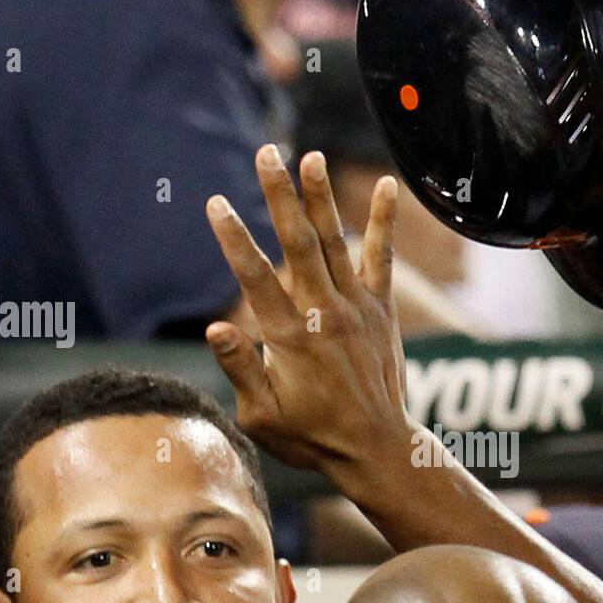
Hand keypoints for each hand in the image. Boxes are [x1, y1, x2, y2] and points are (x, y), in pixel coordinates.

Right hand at [204, 147, 409, 472]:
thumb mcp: (262, 417)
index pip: (255, 278)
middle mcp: (324, 313)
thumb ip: (240, 370)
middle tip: (266, 153)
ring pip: (334, 242)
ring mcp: (356, 309)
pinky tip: (389, 186)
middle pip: (297, 244)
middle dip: (279, 196)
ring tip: (309, 156)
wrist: (378, 449)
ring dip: (320, 197)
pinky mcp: (381, 311)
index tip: (216, 203)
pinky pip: (382, 259)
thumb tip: (214, 329)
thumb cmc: (312, 438)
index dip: (234, 239)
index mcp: (289, 337)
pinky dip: (384, 223)